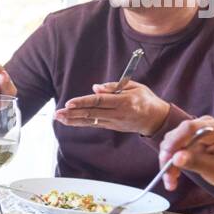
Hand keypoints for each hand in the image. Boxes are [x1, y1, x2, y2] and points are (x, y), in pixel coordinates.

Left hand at [54, 79, 169, 134]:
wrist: (156, 119)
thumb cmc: (146, 99)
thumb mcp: (135, 87)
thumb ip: (115, 87)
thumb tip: (95, 88)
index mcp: (124, 102)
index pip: (99, 102)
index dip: (83, 102)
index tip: (69, 102)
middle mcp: (117, 114)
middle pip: (91, 113)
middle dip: (72, 113)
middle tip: (57, 113)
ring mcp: (113, 122)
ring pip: (90, 121)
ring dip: (72, 120)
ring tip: (58, 117)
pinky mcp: (111, 127)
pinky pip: (93, 124)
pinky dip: (80, 123)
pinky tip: (69, 121)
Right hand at [159, 116, 213, 192]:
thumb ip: (196, 162)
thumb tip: (175, 158)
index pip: (189, 128)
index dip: (175, 141)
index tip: (166, 158)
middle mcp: (204, 126)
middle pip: (176, 136)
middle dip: (168, 157)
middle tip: (166, 177)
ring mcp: (195, 132)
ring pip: (171, 144)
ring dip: (168, 163)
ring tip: (171, 182)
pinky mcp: (189, 140)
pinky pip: (174, 149)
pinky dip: (171, 164)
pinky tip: (173, 178)